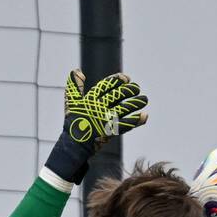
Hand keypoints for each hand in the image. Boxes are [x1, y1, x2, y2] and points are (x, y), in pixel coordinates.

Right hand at [43, 69, 148, 183]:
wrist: (73, 146)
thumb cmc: (73, 123)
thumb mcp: (71, 103)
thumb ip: (75, 86)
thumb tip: (77, 70)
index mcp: (90, 100)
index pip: (106, 86)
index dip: (117, 80)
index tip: (126, 78)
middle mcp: (98, 108)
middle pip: (117, 95)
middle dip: (129, 90)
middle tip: (137, 88)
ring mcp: (105, 120)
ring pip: (124, 108)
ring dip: (136, 103)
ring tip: (145, 99)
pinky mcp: (110, 132)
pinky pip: (125, 124)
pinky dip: (136, 120)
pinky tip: (144, 115)